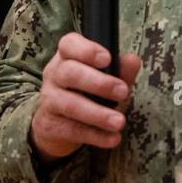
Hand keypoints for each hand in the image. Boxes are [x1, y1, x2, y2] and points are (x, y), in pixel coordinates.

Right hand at [29, 32, 142, 163]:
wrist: (58, 124)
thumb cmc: (87, 92)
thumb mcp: (106, 78)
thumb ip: (120, 70)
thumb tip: (132, 60)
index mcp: (67, 56)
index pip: (69, 44)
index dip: (87, 50)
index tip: (107, 59)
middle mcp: (54, 74)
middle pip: (70, 73)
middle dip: (99, 83)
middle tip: (123, 92)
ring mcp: (49, 100)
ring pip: (70, 104)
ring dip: (98, 114)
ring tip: (119, 121)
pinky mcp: (49, 124)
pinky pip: (72, 129)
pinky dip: (95, 135)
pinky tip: (113, 138)